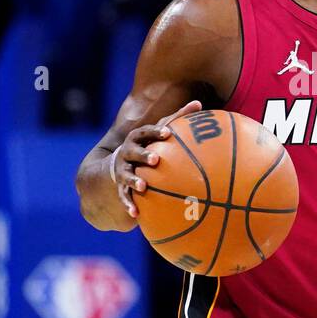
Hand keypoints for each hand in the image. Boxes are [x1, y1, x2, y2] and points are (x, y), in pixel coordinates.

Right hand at [111, 100, 202, 218]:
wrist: (117, 164)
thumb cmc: (147, 145)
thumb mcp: (158, 131)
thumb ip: (177, 118)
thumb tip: (199, 102)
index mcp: (138, 138)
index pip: (146, 132)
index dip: (156, 132)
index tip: (168, 134)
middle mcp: (127, 152)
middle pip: (134, 152)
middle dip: (144, 154)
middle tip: (156, 159)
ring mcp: (123, 170)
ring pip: (126, 175)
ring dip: (134, 180)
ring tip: (143, 187)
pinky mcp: (120, 186)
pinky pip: (123, 196)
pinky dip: (129, 204)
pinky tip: (135, 215)